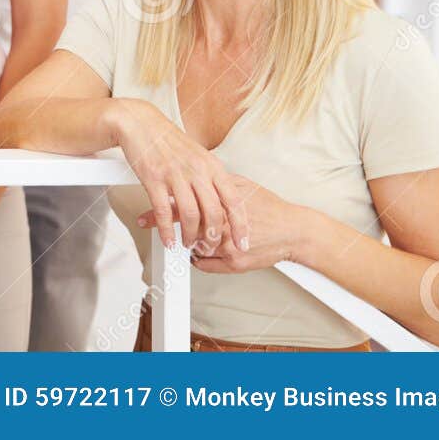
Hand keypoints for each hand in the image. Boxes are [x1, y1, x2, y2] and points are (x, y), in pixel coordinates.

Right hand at [111, 99, 248, 251]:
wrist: (140, 123)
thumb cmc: (167, 140)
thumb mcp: (198, 155)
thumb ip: (210, 177)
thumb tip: (220, 202)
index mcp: (211, 165)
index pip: (233, 201)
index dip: (240, 225)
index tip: (242, 242)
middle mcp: (196, 170)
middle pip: (212, 212)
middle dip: (212, 237)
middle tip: (208, 247)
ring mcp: (175, 175)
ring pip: (189, 215)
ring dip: (189, 236)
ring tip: (187, 244)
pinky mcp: (154, 179)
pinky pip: (163, 211)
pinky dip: (166, 230)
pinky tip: (168, 239)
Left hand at [148, 176, 300, 272]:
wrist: (295, 231)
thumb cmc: (270, 207)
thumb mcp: (242, 186)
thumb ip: (216, 183)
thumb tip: (194, 176)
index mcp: (220, 202)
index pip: (181, 203)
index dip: (160, 206)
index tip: (143, 210)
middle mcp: (221, 223)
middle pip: (182, 224)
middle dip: (163, 223)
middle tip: (144, 220)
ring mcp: (226, 244)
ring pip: (192, 245)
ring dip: (184, 242)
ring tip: (178, 237)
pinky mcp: (234, 261)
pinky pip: (205, 263)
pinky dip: (199, 258)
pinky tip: (198, 252)